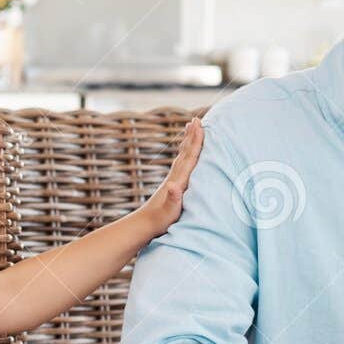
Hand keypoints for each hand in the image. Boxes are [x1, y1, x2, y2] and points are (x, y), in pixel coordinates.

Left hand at [138, 117, 201, 235]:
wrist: (144, 224)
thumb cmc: (159, 221)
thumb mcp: (168, 211)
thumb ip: (172, 198)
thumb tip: (173, 186)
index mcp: (178, 181)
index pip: (189, 157)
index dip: (195, 141)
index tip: (199, 125)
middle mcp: (174, 177)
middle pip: (185, 152)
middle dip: (192, 136)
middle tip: (196, 119)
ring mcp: (172, 180)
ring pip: (182, 156)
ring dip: (187, 141)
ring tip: (190, 128)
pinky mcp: (171, 185)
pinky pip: (180, 164)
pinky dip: (184, 154)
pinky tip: (185, 153)